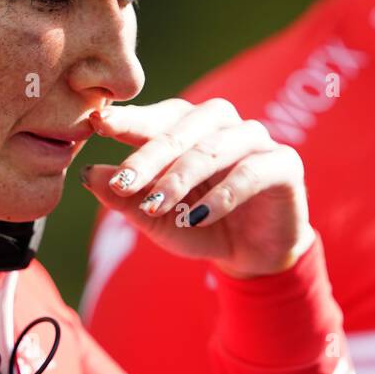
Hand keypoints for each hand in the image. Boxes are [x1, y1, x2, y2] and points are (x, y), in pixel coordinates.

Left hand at [81, 98, 316, 278]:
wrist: (254, 256)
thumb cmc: (200, 226)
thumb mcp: (156, 218)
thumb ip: (125, 196)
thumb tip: (90, 173)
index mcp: (189, 127)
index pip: (158, 117)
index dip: (130, 120)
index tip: (97, 123)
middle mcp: (223, 125)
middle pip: (183, 129)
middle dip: (150, 156)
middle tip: (123, 181)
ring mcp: (256, 140)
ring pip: (214, 147)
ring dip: (181, 176)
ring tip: (156, 204)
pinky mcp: (285, 164)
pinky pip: (250, 172)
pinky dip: (221, 195)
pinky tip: (197, 216)